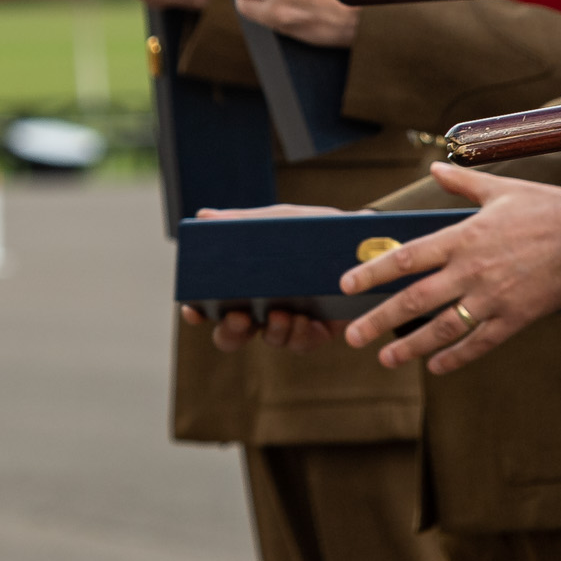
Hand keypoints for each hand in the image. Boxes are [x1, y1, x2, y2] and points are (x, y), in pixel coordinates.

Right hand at [180, 202, 343, 351]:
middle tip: (238, 316)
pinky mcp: (316, 331)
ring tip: (281, 313)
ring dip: (272, 331)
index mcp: (247, 283)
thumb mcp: (282, 221)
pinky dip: (299, 335)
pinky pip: (300, 344)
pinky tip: (304, 320)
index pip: (211, 305)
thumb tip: (203, 216)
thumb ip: (245, 222)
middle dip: (230, 332)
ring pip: (268, 340)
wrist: (367, 240)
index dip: (196, 312)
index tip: (192, 310)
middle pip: (232, 334)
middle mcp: (263, 307)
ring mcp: (289, 321)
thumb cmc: (315, 230)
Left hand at [339, 164, 560, 373]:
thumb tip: (435, 168)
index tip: (347, 284)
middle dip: (378, 319)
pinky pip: (479, 344)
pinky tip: (434, 367)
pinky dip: (455, 358)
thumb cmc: (549, 209)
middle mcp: (472, 270)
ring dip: (409, 346)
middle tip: (352, 335)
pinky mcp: (516, 318)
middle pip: (414, 300)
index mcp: (464, 236)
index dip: (373, 271)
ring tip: (384, 358)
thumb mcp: (503, 189)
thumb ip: (463, 184)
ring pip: (442, 329)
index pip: (407, 256)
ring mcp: (494, 298)